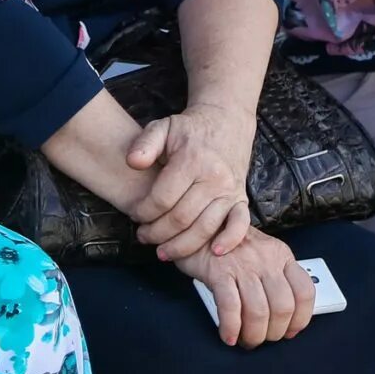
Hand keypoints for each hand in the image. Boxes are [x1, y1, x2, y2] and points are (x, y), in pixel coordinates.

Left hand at [127, 100, 252, 261]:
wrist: (227, 121)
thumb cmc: (190, 129)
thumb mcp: (163, 127)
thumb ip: (145, 144)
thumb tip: (132, 162)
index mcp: (192, 160)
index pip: (162, 198)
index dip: (144, 213)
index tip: (134, 216)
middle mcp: (214, 178)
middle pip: (181, 218)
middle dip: (157, 233)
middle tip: (143, 237)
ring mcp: (230, 190)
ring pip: (204, 228)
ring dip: (182, 246)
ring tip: (163, 252)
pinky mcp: (241, 199)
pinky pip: (239, 225)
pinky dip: (228, 241)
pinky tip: (213, 253)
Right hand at [174, 228, 314, 348]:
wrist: (198, 225)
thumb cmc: (230, 246)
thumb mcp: (262, 254)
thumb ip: (276, 278)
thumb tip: (286, 318)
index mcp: (280, 254)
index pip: (304, 291)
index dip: (301, 318)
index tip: (290, 331)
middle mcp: (266, 259)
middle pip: (282, 306)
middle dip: (274, 332)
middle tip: (263, 338)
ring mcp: (242, 264)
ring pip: (258, 311)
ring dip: (253, 335)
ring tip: (246, 340)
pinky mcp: (219, 271)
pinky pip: (230, 307)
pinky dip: (231, 327)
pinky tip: (229, 336)